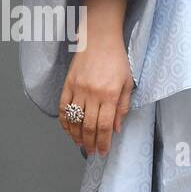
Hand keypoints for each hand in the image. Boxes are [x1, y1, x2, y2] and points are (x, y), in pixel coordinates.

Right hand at [59, 36, 133, 156]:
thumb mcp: (127, 82)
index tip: (103, 151)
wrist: (100, 39)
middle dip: (90, 143)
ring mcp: (78, 90)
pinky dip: (65, 123)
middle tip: (92, 152)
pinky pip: (63, 109)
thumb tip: (116, 128)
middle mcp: (93, 94)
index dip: (103, 141)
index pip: (104, 125)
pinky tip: (68, 130)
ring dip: (76, 136)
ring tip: (81, 144)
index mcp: (110, 94)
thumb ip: (122, 106)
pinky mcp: (67, 85)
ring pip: (74, 120)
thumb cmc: (117, 59)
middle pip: (88, 126)